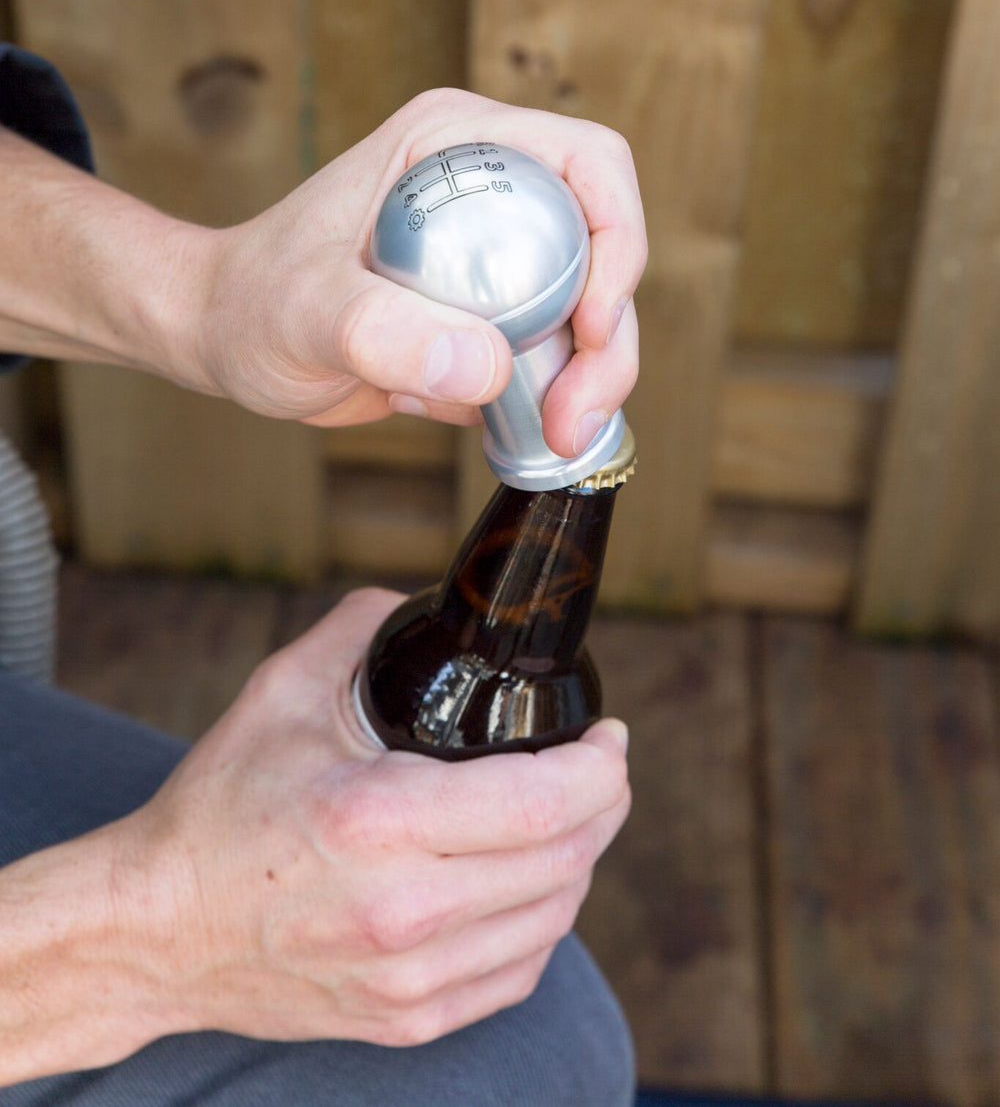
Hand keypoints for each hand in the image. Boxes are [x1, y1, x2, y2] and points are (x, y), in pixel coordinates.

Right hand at [122, 589, 630, 1047]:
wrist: (156, 931)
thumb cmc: (217, 810)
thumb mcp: (281, 691)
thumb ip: (364, 629)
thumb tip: (435, 602)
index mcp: (378, 822)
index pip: (544, 804)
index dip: (601, 769)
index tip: (609, 737)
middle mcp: (402, 912)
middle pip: (565, 862)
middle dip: (603, 805)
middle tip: (598, 767)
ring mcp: (408, 979)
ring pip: (552, 920)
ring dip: (579, 861)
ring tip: (566, 818)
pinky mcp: (406, 1022)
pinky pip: (517, 973)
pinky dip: (542, 921)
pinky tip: (529, 883)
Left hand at [192, 89, 645, 458]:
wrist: (223, 340)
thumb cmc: (251, 303)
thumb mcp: (306, 313)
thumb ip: (382, 333)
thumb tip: (488, 368)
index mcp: (456, 146)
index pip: (587, 162)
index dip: (618, 235)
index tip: (592, 322)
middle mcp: (492, 188)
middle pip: (604, 246)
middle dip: (610, 334)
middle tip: (577, 411)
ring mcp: (498, 251)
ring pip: (592, 306)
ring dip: (595, 375)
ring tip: (559, 434)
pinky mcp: (493, 310)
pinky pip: (557, 349)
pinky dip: (560, 395)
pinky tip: (525, 433)